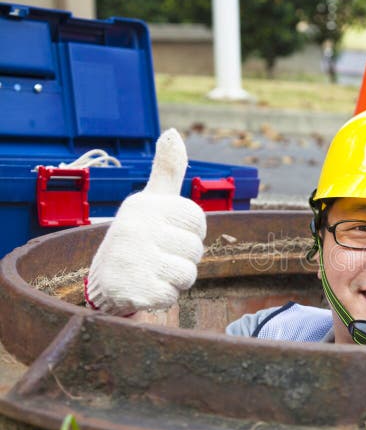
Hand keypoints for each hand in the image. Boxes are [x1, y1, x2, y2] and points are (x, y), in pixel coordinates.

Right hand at [85, 129, 206, 314]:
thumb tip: (172, 133)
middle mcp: (136, 228)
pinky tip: (144, 287)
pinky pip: (172, 295)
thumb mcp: (152, 200)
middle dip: (183, 257)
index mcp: (146, 205)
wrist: (104, 279)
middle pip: (195, 250)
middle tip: (158, 255)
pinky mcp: (133, 290)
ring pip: (187, 274)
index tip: (168, 232)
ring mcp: (133, 260)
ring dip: (175, 278)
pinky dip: (163, 296)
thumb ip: (167, 170)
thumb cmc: (139, 234)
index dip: (189, 232)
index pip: (198, 221)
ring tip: (152, 271)